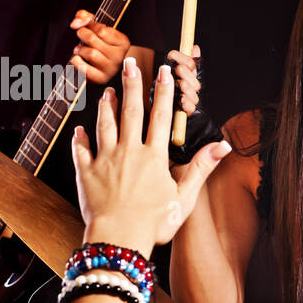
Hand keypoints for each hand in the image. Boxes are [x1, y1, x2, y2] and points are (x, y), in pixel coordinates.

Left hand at [69, 10, 130, 86]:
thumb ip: (86, 18)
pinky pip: (85, 69)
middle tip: (81, 35)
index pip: (101, 29)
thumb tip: (76, 22)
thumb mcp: (97, 27)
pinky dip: (76, 62)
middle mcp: (120, 56)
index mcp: (123, 42)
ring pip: (90, 53)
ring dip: (79, 49)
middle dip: (82, 34)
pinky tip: (77, 58)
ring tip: (79, 49)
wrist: (104, 66)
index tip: (84, 25)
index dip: (89, 25)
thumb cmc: (100, 44)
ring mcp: (111, 68)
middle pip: (93, 39)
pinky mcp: (101, 78)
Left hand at [71, 58, 230, 256]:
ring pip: (105, 126)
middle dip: (131, 85)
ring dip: (106, 106)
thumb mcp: (184, 197)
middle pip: (130, 112)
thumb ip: (201, 168)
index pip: (161, 117)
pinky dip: (80, 139)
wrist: (118, 238)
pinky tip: (79, 130)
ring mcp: (105, 161)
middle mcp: (128, 152)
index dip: (163, 92)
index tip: (164, 72)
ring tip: (106, 90)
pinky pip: (82, 151)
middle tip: (130, 63)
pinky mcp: (86, 174)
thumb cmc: (154, 223)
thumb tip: (223, 146)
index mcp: (153, 157)